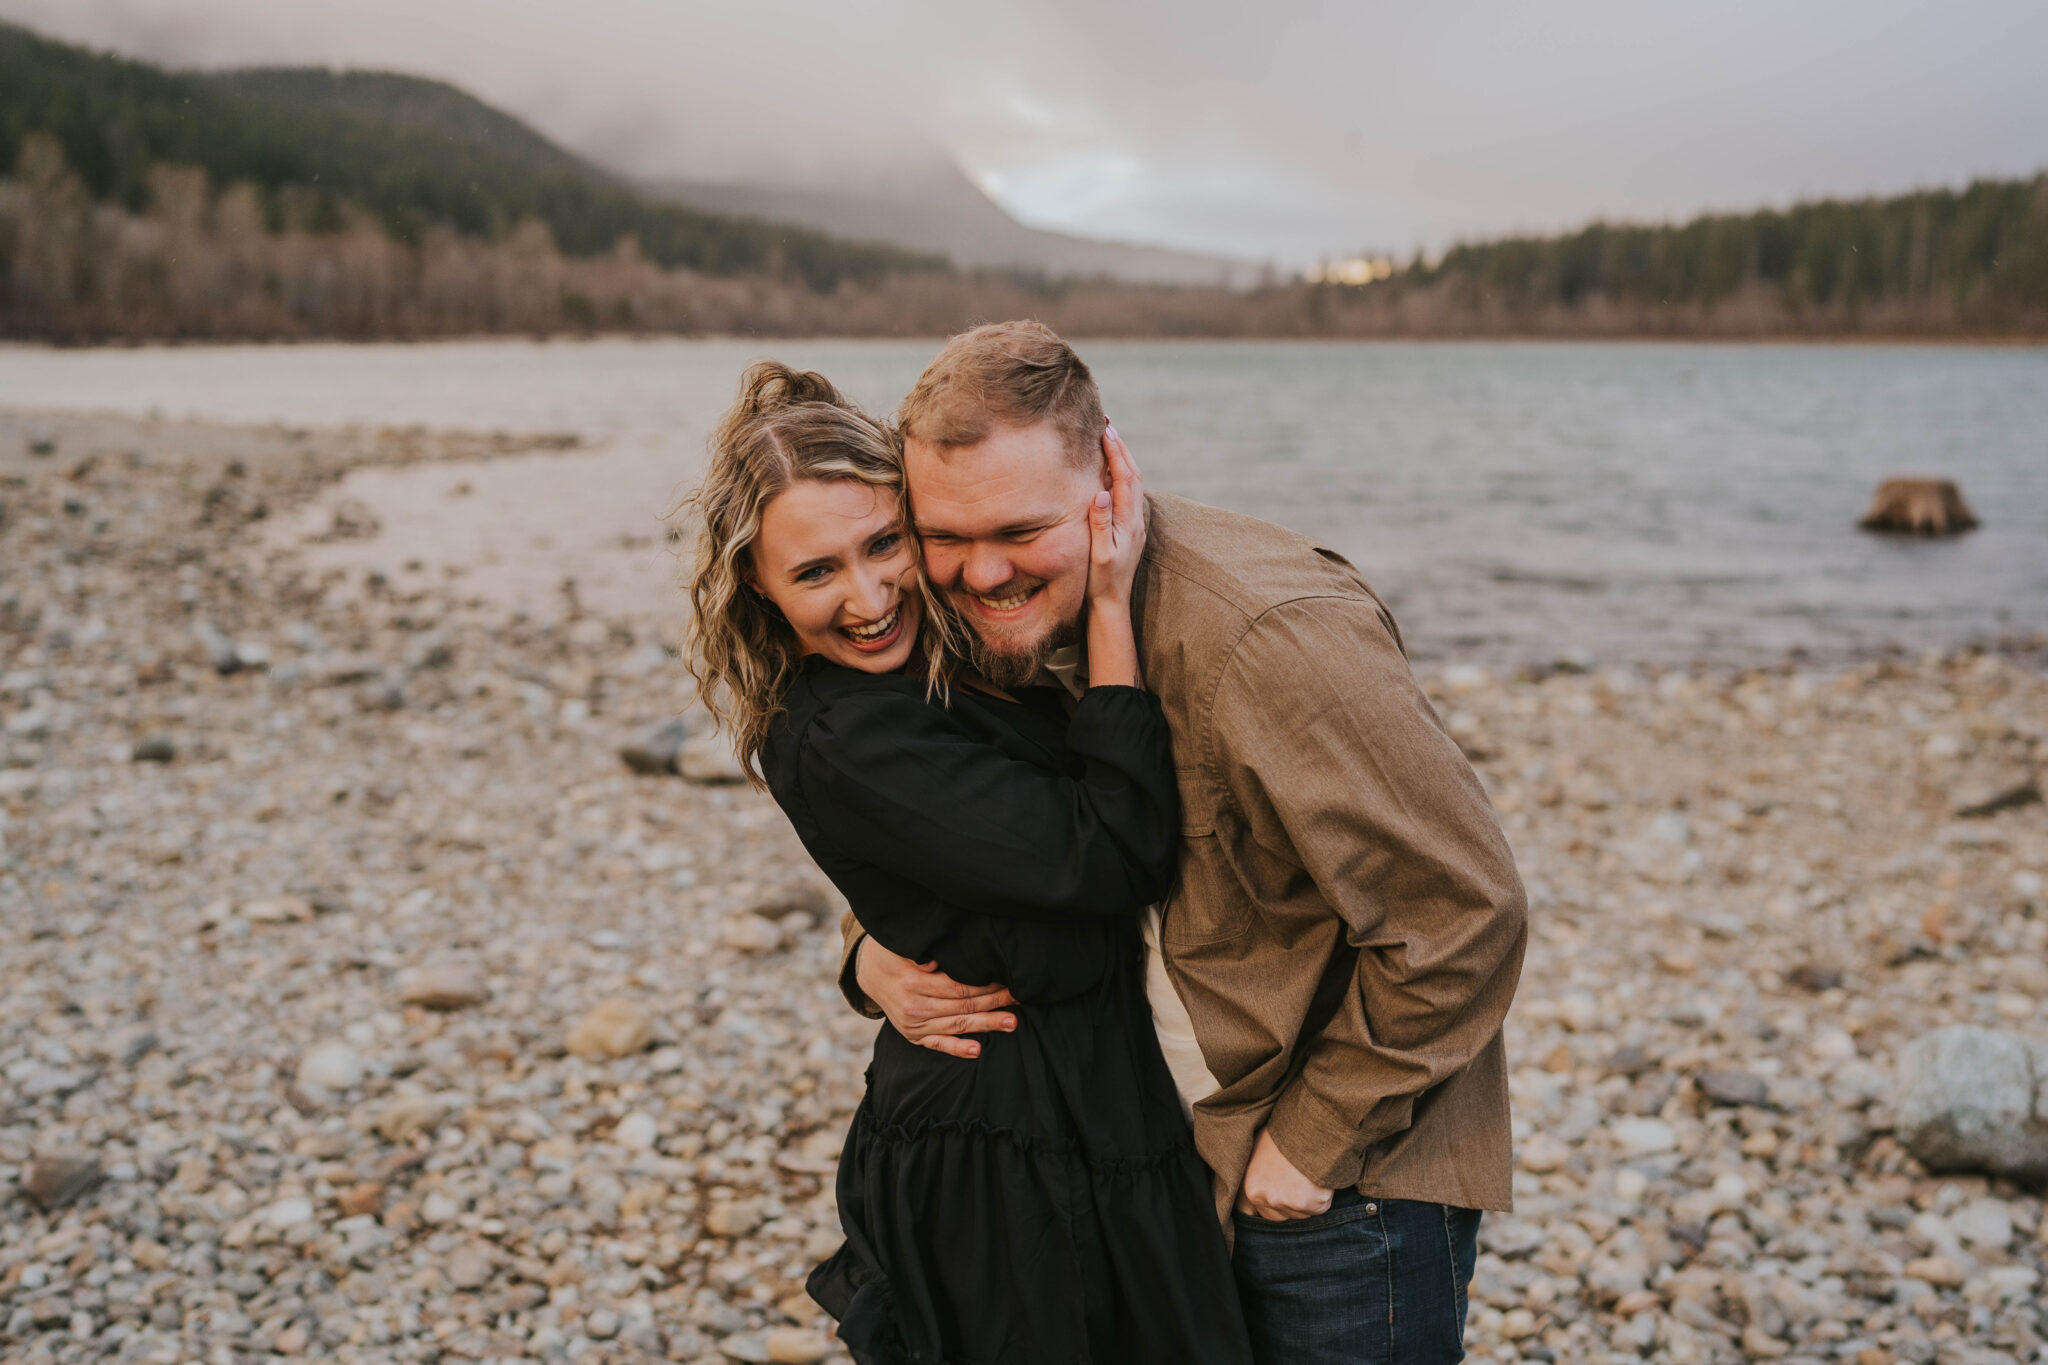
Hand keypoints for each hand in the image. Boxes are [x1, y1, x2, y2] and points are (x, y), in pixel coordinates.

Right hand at [855, 937, 1017, 1058]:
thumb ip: (921, 953)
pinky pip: (938, 1044)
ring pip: (956, 1025)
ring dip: (986, 1024)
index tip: (1006, 979)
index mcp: (912, 982)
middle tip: (1019, 998)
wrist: (869, 973)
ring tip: (1012, 1022)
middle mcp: (914, 1007)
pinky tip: (977, 1050)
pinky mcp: (913, 1035)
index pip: (957, 986)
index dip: (984, 985)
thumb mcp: (903, 945)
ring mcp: (913, 1025)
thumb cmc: (893, 953)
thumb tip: (936, 963)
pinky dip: (957, 1048)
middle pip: (962, 1005)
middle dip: (993, 1002)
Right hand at [1085, 421, 1145, 609]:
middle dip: (1121, 448)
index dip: (1116, 452)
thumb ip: (1100, 522)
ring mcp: (1134, 522)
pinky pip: (1127, 492)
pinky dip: (1119, 474)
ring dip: (1122, 459)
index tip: (1105, 431)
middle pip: (1133, 473)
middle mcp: (1135, 518)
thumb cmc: (1101, 581)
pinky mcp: (1129, 527)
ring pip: (1132, 482)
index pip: (1125, 477)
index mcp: (1128, 521)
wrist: (1112, 603)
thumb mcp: (1099, 553)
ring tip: (1108, 439)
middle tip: (1106, 424)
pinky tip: (1108, 470)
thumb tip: (1102, 492)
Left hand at [1235, 1128, 1334, 1220]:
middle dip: (1296, 1204)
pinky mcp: (1303, 1202)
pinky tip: (1321, 1176)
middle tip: (1303, 1180)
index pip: (1266, 1212)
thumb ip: (1261, 1175)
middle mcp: (1264, 1197)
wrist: (1307, 1127)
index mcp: (1251, 1188)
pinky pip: (1320, 1207)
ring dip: (1311, 1199)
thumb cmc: (1287, 1134)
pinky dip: (1325, 1195)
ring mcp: (1283, 1201)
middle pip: (1285, 1215)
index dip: (1282, 1201)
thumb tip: (1268, 1184)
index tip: (1290, 1189)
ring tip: (1312, 1173)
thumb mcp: (1262, 1151)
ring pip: (1304, 1213)